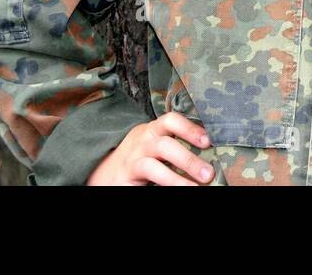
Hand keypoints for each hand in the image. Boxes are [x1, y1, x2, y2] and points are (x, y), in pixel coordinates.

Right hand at [86, 111, 215, 184]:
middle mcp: (140, 144)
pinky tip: (176, 191)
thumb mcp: (155, 145)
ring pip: (152, 167)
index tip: (208, 141)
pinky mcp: (124, 180)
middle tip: (208, 174)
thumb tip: (209, 154)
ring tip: (196, 188)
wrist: (103, 173)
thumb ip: (175, 145)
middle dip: (188, 159)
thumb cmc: (139, 158)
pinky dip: (164, 186)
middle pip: (164, 145)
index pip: (170, 120)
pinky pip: (142, 183)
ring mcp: (130, 162)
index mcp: (151, 131)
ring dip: (177, 179)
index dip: (190, 129)